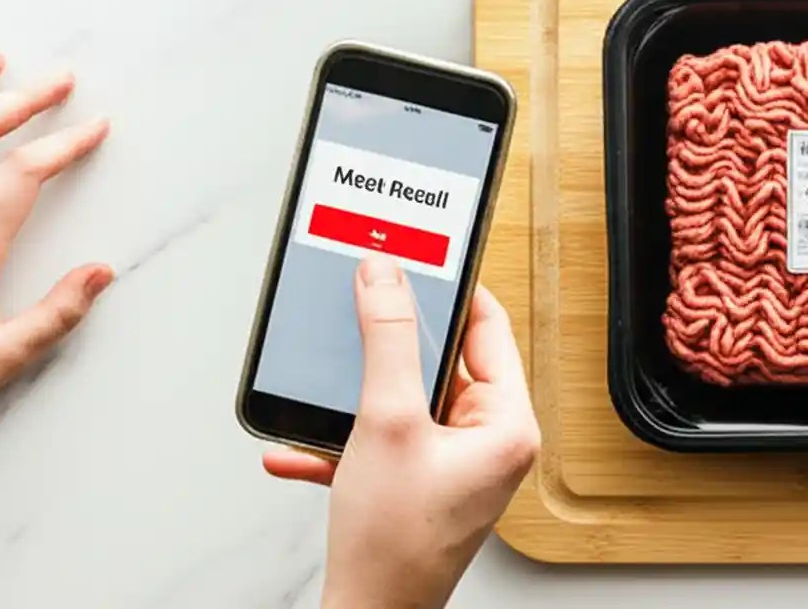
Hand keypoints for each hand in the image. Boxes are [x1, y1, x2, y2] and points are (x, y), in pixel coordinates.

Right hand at [263, 255, 540, 608]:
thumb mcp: (388, 423)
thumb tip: (386, 279)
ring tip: (326, 378)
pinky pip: (383, 440)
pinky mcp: (419, 484)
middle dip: (392, 342)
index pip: (489, 328)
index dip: (452, 289)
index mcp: (507, 425)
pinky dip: (343, 438)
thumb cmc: (393, 547)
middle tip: (362, 305)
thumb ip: (387, 341)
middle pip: (443, 363)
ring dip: (358, 394)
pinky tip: (300, 442)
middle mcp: (488, 444)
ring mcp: (453, 465)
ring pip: (406, 401)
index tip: (419, 260)